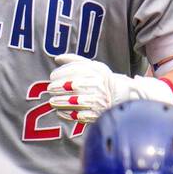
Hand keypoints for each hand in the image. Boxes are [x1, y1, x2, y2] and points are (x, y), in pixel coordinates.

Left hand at [44, 53, 172, 124]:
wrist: (122, 96)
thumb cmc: (102, 79)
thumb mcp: (93, 66)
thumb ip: (75, 61)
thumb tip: (57, 58)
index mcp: (97, 72)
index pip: (75, 71)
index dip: (60, 74)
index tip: (52, 77)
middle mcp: (99, 85)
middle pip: (75, 86)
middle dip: (58, 88)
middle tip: (50, 89)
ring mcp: (99, 100)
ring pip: (76, 101)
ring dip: (60, 102)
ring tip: (52, 101)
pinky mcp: (97, 114)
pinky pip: (79, 115)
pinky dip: (67, 114)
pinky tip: (60, 112)